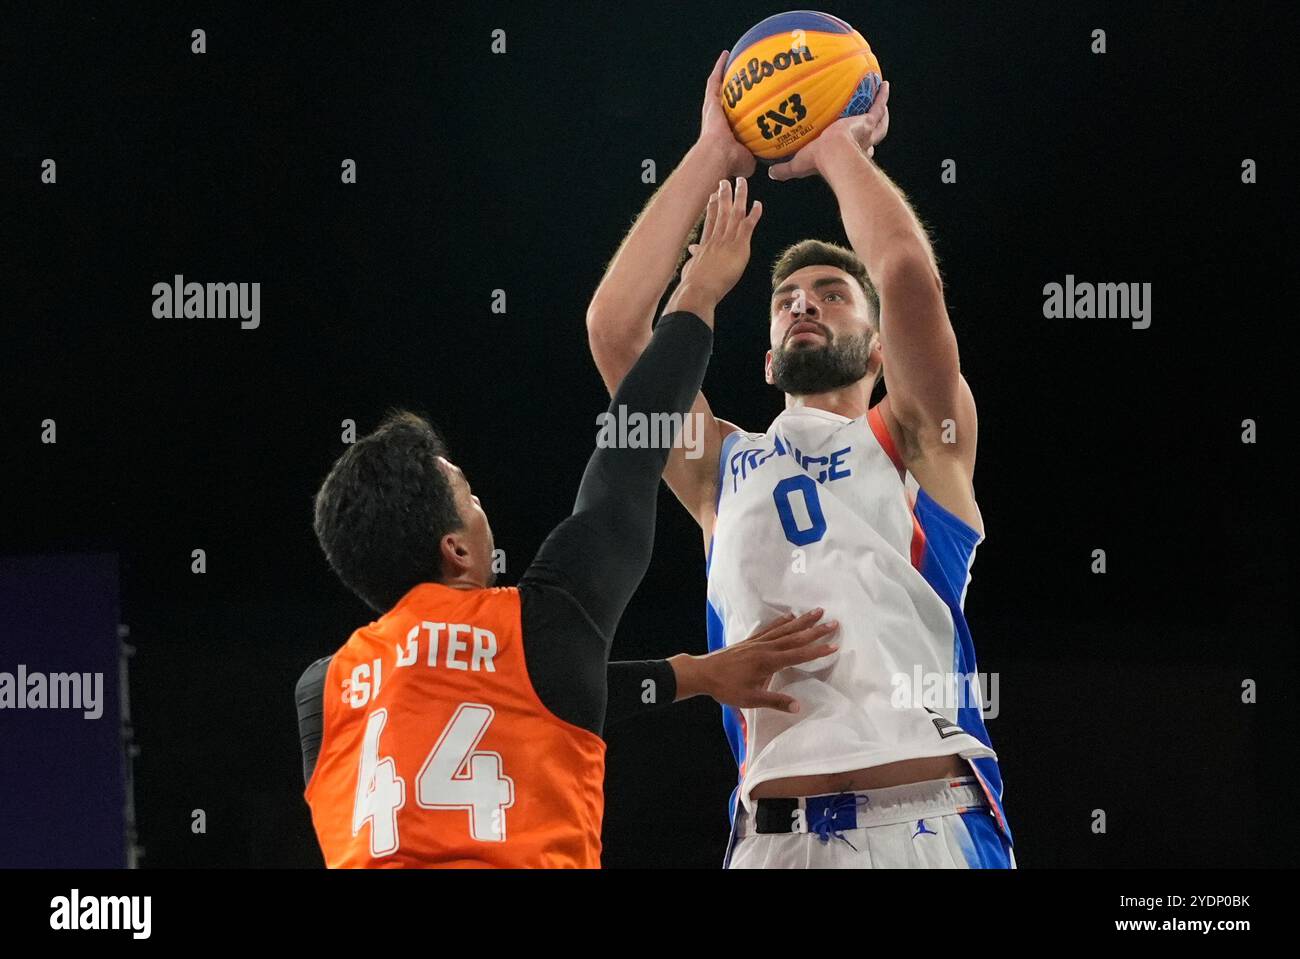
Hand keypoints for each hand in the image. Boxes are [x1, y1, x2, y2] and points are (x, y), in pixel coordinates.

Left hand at [671, 608, 838, 712]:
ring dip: (803, 621)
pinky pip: (770, 628)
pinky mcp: (750, 640)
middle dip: (815, 630)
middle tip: (834, 622)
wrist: (703, 673)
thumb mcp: (750, 699)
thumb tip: (798, 707)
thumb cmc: (726, 688)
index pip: (798, 655)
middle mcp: (765, 648)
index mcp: (768, 662)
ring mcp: (758, 642)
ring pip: (785, 629)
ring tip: (818, 611)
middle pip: (795, 637)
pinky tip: (790, 616)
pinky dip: (782, 621)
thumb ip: (775, 701)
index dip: (817, 651)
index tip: (834, 645)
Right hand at [676, 176, 761, 303]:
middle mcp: (716, 237)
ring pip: (734, 213)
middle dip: (724, 194)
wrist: (698, 289)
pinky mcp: (738, 246)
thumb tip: (693, 249)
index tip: (712, 196)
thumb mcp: (692, 266)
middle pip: (721, 211)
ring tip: (741, 182)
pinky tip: (758, 204)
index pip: (710, 221)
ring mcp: (727, 240)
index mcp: (705, 243)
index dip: (712, 207)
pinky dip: (754, 214)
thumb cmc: (693, 283)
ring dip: (739, 196)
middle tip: (725, 181)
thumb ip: (695, 256)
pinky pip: (748, 226)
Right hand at [697, 50, 756, 177]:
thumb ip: (759, 154)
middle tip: (742, 79)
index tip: (749, 104)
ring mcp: (713, 110)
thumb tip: (771, 157)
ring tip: (734, 60)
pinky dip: (720, 67)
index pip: (735, 120)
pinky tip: (727, 54)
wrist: (719, 156)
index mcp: (726, 134)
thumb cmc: (733, 162)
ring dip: (725, 75)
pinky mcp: (710, 102)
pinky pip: (715, 81)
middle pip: (726, 101)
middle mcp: (718, 120)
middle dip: (733, 91)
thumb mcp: (750, 159)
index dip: (741, 111)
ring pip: (719, 88)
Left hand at [769, 80, 889, 181]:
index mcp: (845, 154)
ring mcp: (865, 133)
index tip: (854, 146)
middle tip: (872, 119)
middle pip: (870, 136)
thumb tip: (770, 172)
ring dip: (881, 110)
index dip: (856, 150)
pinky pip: (877, 106)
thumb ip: (784, 169)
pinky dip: (882, 96)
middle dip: (872, 129)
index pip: (854, 152)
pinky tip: (884, 84)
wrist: (834, 154)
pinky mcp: (867, 122)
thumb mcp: (797, 165)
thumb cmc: (818, 162)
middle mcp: (859, 144)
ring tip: (881, 97)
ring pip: (879, 121)